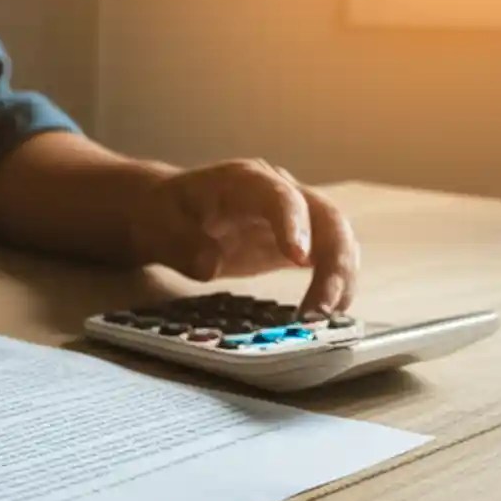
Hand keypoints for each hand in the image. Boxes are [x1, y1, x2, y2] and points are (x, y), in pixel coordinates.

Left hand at [128, 159, 358, 313]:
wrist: (163, 213)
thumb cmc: (161, 214)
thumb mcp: (159, 227)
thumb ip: (183, 245)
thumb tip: (211, 263)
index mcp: (244, 181)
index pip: (280, 196)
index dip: (294, 224)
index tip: (298, 258)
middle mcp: (279, 191)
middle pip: (326, 218)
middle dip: (333, 262)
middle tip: (321, 309)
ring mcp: (294, 216)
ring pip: (336, 240)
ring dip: (340, 279)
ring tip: (326, 319)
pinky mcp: (296, 242)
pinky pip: (328, 259)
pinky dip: (335, 284)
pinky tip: (329, 314)